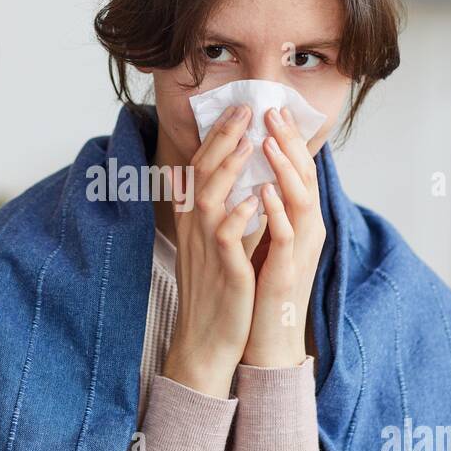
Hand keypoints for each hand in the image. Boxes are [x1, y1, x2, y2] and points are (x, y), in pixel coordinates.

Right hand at [161, 103, 258, 398]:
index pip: (202, 168)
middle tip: (244, 110)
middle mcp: (197, 228)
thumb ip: (219, 212)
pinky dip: (239, 214)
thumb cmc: (216, 292)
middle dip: (223, 140)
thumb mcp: (212, 246)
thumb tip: (226, 181)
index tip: (236, 110)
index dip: (217, 138)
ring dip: (230, 169)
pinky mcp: (223, 269)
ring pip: (212, 198)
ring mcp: (207, 248)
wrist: (207, 340)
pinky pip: (227, 236)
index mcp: (196, 220)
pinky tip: (254, 197)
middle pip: (203, 173)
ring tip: (248, 143)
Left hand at [242, 106, 325, 367]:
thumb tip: (253, 175)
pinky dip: (275, 211)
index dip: (287, 140)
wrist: (266, 338)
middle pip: (304, 177)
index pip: (297, 171)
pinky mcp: (288, 272)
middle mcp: (307, 231)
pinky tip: (263, 190)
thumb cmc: (262, 288)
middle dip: (289, 142)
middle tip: (274, 111)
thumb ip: (264, 209)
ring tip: (268, 140)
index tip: (271, 109)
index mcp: (299, 222)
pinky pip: (285, 236)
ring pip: (300, 201)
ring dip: (284, 169)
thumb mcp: (264, 240)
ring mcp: (300, 251)